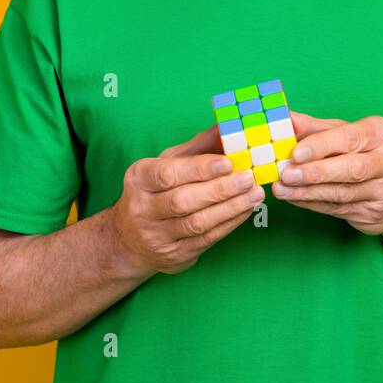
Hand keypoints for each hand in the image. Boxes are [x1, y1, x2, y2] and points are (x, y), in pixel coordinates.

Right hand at [111, 124, 263, 274]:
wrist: (128, 240)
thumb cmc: (155, 192)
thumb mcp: (166, 164)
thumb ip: (196, 147)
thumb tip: (225, 126)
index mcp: (138, 178)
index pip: (167, 174)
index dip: (199, 169)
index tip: (227, 162)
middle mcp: (142, 208)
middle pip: (183, 200)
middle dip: (220, 189)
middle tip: (248, 178)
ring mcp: (156, 236)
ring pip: (196, 223)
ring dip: (230, 208)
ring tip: (254, 194)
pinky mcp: (174, 255)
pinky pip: (205, 240)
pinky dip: (229, 224)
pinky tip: (245, 210)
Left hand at [272, 111, 382, 235]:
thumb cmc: (367, 154)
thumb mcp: (347, 134)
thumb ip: (316, 128)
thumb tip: (286, 119)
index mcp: (382, 133)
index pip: (350, 138)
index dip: (321, 146)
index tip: (295, 152)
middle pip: (351, 168)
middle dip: (315, 172)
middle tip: (286, 174)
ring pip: (342, 193)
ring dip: (308, 192)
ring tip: (282, 189)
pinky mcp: (376, 214)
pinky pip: (338, 209)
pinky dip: (312, 204)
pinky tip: (294, 198)